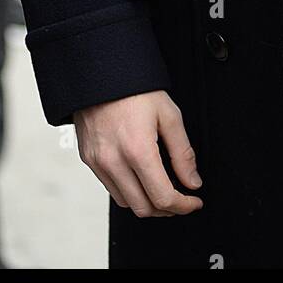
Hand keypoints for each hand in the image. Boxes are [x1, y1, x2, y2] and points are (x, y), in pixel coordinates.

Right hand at [74, 90, 203, 216]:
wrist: (101, 73)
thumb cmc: (135, 89)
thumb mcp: (169, 114)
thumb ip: (183, 153)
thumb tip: (192, 181)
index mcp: (137, 150)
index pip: (162, 197)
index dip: (183, 205)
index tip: (194, 202)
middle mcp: (114, 161)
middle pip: (144, 208)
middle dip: (167, 209)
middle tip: (182, 199)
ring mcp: (98, 162)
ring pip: (126, 202)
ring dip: (147, 203)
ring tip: (162, 188)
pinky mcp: (88, 160)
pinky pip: (110, 188)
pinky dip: (129, 191)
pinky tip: (141, 177)